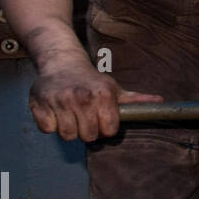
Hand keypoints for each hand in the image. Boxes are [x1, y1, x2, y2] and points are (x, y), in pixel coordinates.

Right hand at [29, 61, 163, 141]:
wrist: (62, 62)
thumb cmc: (91, 80)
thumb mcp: (114, 88)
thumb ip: (135, 100)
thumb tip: (160, 102)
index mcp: (102, 94)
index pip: (108, 131)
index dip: (106, 128)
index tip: (101, 119)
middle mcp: (81, 97)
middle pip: (88, 136)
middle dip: (87, 130)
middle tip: (84, 117)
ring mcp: (59, 100)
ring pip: (67, 135)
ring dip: (69, 129)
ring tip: (71, 114)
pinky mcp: (38, 104)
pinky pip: (47, 129)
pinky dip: (50, 124)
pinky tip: (56, 112)